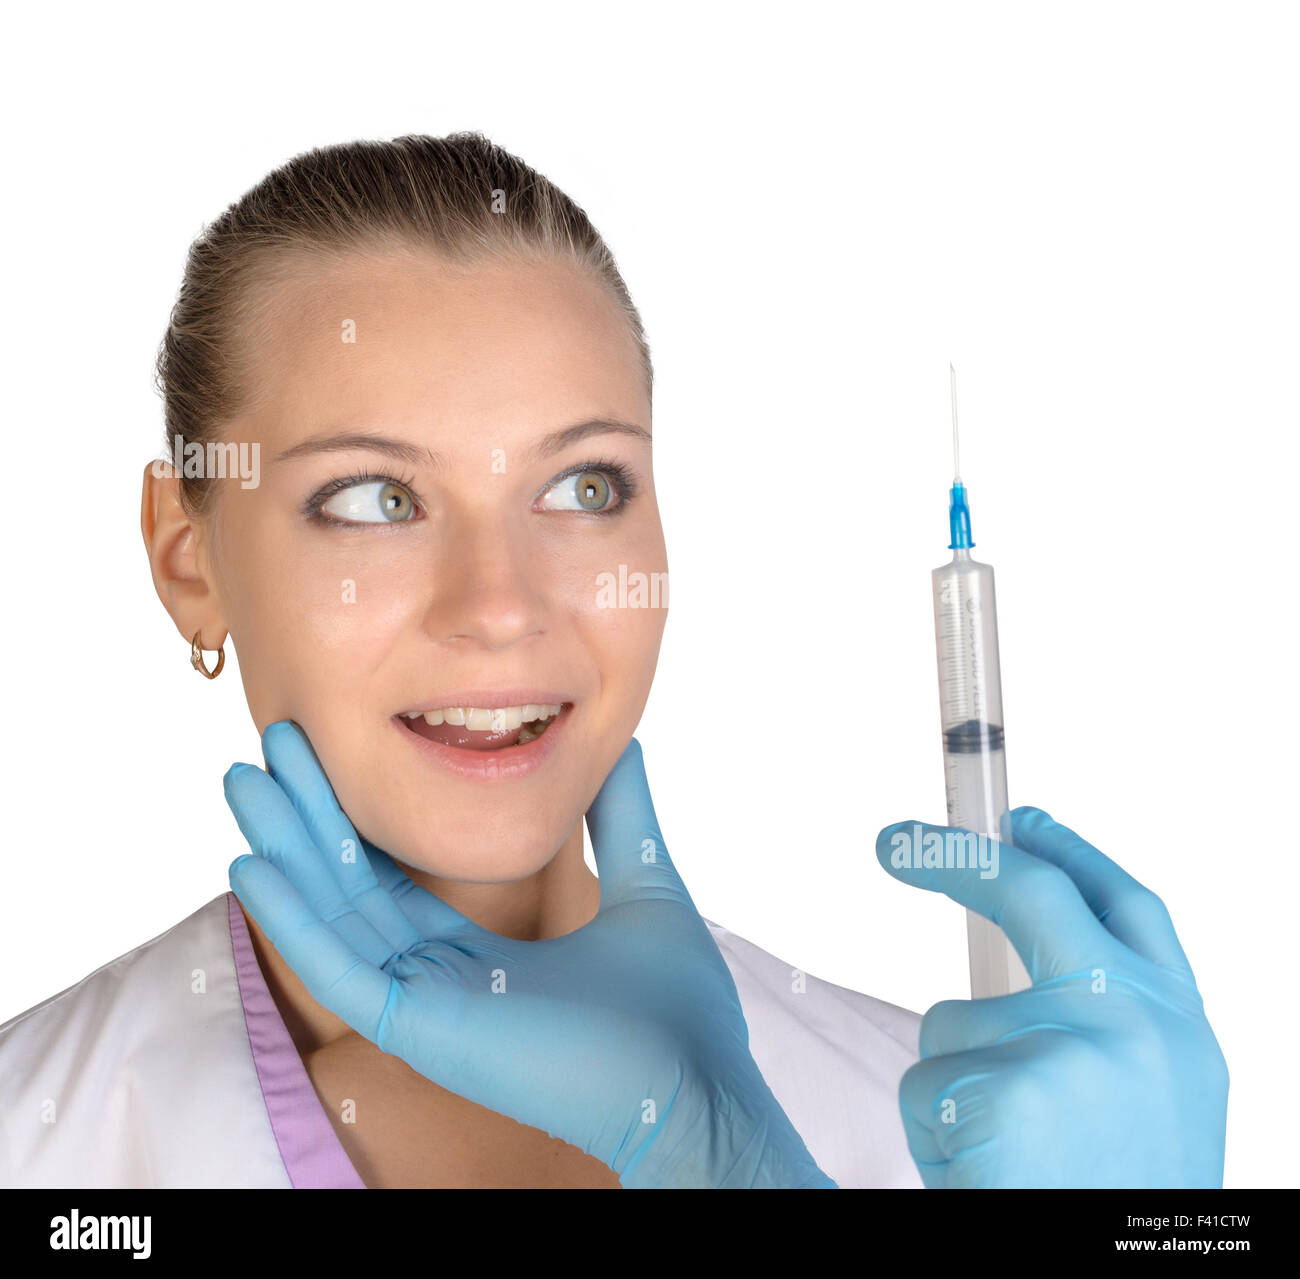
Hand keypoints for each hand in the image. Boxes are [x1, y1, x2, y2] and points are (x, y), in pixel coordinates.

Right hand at [225, 721, 834, 1188]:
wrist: (699, 1078)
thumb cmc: (677, 1002)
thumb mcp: (641, 879)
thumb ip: (621, 814)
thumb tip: (627, 742)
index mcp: (481, 952)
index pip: (397, 879)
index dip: (360, 817)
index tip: (334, 750)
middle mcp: (440, 977)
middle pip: (350, 888)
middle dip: (307, 816)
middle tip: (269, 742)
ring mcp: (426, 1005)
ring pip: (332, 917)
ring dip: (284, 847)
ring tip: (244, 780)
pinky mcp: (422, 1027)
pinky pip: (338, 968)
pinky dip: (292, 917)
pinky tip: (252, 864)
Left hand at [875, 807, 1228, 1187]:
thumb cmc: (1113, 1201)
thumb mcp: (1147, 1110)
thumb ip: (1103, 1029)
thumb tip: (1010, 963)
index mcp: (1182, 1030)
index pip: (1128, 905)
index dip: (1072, 852)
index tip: (1022, 816)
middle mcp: (1142, 1025)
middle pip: (1033, 896)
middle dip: (955, 856)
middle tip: (891, 838)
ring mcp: (1077, 1053)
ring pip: (951, 1022)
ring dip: (955, 1082)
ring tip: (1005, 1158)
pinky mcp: (1010, 1094)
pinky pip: (927, 1084)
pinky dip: (936, 1131)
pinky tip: (985, 1178)